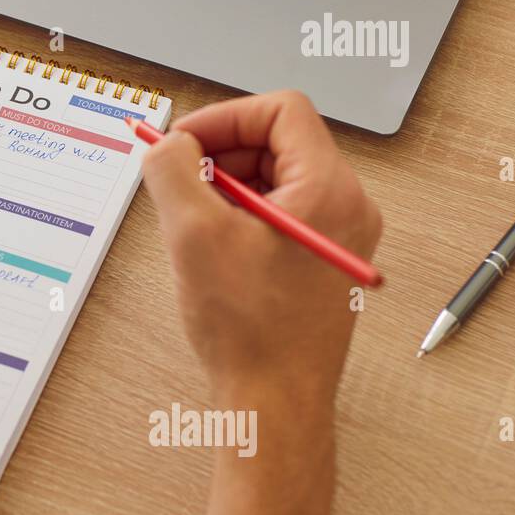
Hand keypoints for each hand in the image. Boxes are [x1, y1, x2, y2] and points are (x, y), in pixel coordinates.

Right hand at [142, 90, 381, 413]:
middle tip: (177, 180)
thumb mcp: (193, 233)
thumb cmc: (248, 329)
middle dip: (221, 153)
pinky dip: (240, 216)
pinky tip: (210, 248)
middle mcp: (346, 207)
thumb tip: (167, 145)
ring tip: (190, 220)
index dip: (224, 117)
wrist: (274, 403)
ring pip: (276, 179)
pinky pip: (280, 214)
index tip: (182, 143)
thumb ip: (173, 170)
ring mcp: (339, 237)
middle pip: (279, 143)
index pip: (281, 110)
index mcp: (328, 189)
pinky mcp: (323, 263)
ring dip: (226, 186)